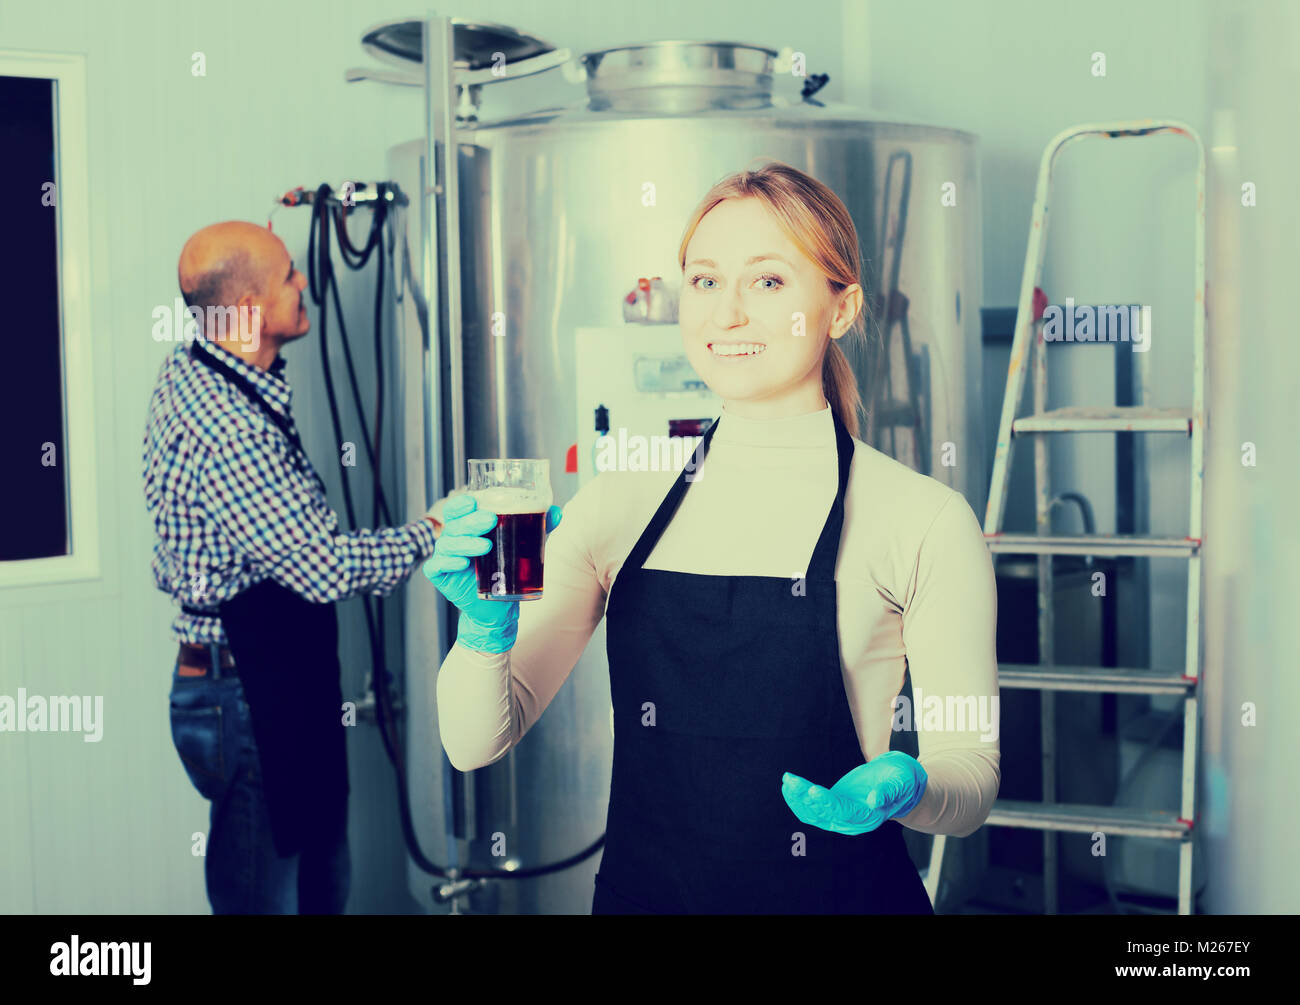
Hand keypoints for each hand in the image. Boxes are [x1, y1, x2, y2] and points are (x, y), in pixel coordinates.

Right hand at [421, 493, 561, 653]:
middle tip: (490, 521)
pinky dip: (448, 562)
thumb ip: (538, 527)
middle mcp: (453, 538)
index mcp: (467, 527)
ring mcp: (445, 556)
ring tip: (486, 546)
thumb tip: (558, 512)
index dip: (462, 503)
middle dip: (471, 521)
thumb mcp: (523, 546)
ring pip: (447, 543)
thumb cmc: (506, 570)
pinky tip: (463, 563)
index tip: (474, 500)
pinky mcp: (440, 575)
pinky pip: (437, 566)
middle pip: (455, 524)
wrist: (499, 606)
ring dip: (465, 543)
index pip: (458, 509)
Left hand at [781, 751, 927, 834]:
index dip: (826, 802)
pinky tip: (789, 786)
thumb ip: (888, 791)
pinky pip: (812, 809)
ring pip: (813, 814)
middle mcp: (853, 822)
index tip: (811, 789)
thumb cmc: (903, 780)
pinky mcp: (834, 807)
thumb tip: (874, 801)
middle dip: (804, 798)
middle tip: (790, 780)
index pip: (843, 812)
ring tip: (787, 780)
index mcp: (869, 817)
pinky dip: (798, 800)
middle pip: (823, 814)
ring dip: (797, 799)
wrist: (901, 784)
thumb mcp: (900, 781)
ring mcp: (841, 817)